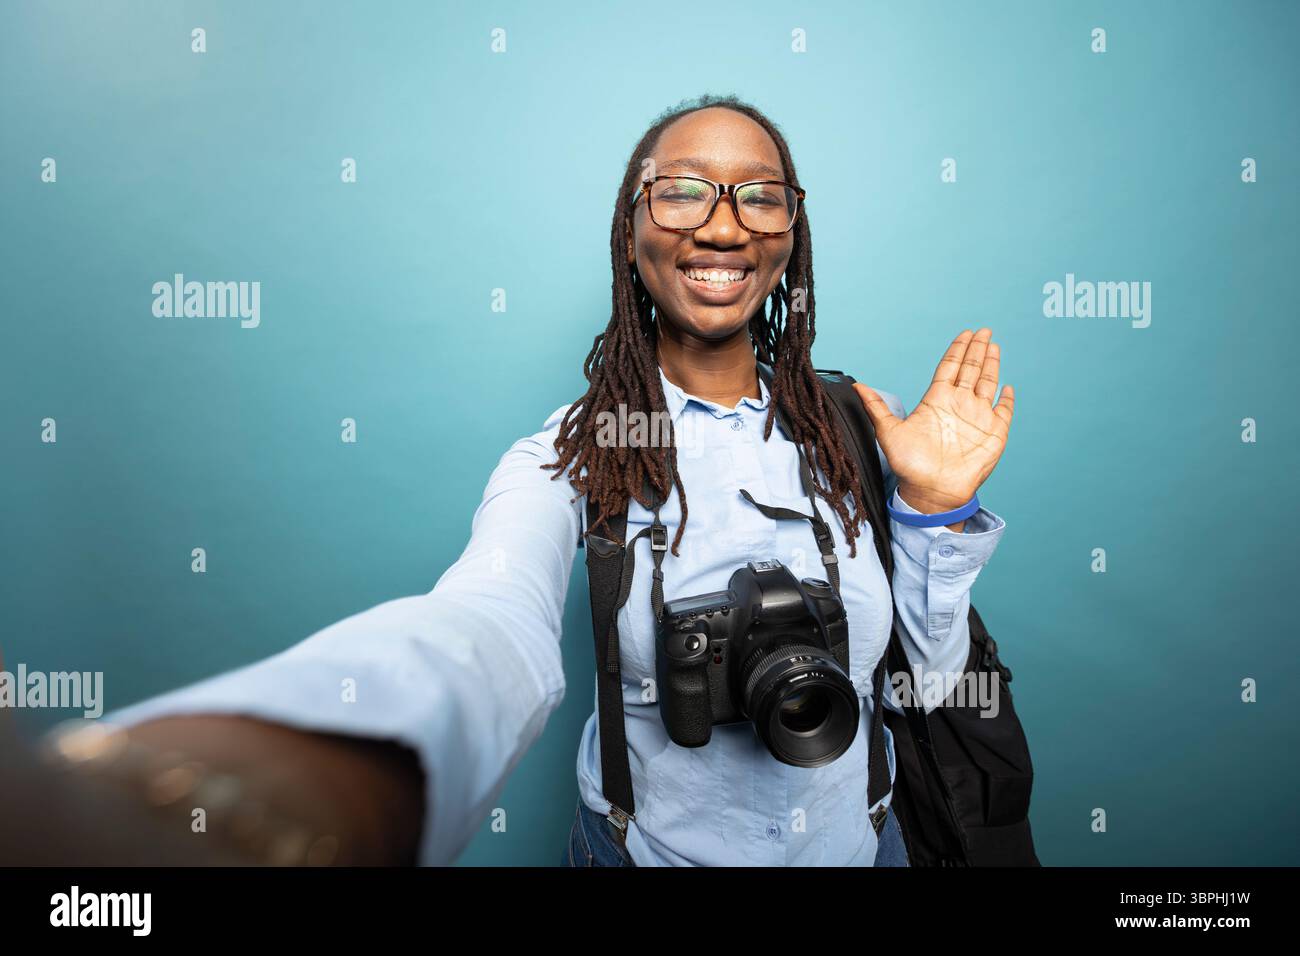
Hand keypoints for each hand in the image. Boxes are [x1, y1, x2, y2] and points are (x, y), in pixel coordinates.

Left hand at [853, 328, 1014, 514]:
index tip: (965, 333)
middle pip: (970, 369)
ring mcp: (977, 418)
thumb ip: (876, 407)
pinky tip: (1007, 387)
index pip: (950, 367)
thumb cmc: (910, 465)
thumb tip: (857, 386)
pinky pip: (1003, 411)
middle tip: (984, 330)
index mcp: (937, 400)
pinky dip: (1006, 399)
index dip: (958, 349)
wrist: (931, 492)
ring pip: (987, 383)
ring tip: (994, 345)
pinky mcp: (993, 433)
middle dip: (977, 349)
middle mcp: (958, 405)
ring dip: (992, 364)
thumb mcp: (889, 432)